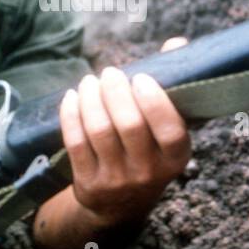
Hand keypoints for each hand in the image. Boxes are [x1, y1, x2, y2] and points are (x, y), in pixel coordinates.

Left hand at [58, 36, 191, 228]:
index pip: (171, 131)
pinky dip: (71, 114)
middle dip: (115, 92)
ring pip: (99, 131)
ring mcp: (117, 181)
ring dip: (91, 98)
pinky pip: (75, 142)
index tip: (140, 78)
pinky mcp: (89, 183)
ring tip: (90, 81)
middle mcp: (149, 173)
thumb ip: (174, 85)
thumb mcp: (167, 130)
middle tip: (110, 73)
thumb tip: (177, 43)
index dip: (154, 102)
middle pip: (130, 126)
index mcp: (176, 158)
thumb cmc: (148, 151)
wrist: (120, 205)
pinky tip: (72, 97)